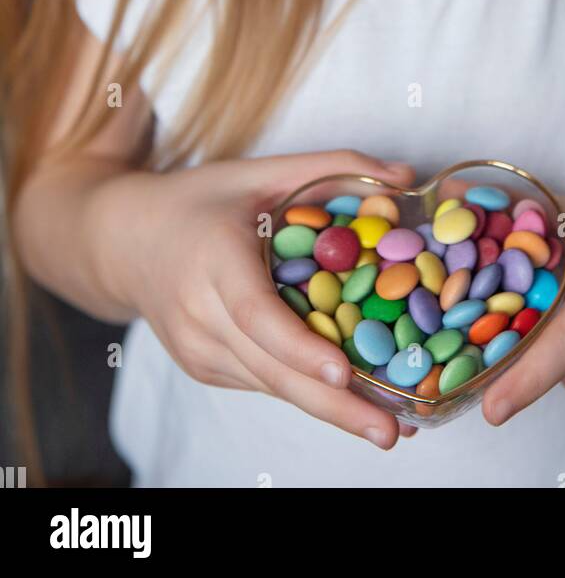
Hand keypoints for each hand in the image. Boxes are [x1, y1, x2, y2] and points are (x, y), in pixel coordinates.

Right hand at [100, 148, 419, 447]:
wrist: (124, 242)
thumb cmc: (200, 201)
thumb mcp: (260, 171)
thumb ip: (332, 168)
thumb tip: (406, 175)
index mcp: (213, 258)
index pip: (257, 313)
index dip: (300, 346)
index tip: (342, 372)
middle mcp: (198, 311)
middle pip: (270, 368)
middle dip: (333, 404)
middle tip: (390, 430)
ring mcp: (196, 347)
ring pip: (269, 384)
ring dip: (327, 408)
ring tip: (385, 425)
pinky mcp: (201, 366)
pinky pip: (260, 380)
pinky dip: (302, 391)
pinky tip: (348, 403)